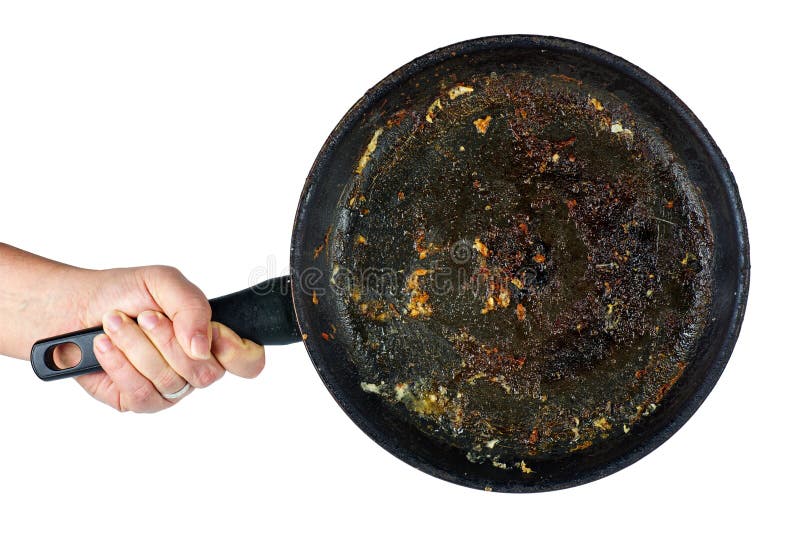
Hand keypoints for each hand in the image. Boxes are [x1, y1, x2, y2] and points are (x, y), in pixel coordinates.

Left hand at [66, 266, 264, 411]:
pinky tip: (105, 345)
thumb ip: (193, 307)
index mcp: (212, 337)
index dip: (237, 353)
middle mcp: (195, 366)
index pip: (249, 361)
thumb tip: (202, 346)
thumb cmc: (123, 292)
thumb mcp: (163, 282)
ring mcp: (169, 386)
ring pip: (170, 381)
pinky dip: (120, 364)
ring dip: (137, 346)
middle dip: (169, 340)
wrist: (75, 306)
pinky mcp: (138, 401)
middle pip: (206, 373)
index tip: (212, 333)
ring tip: (114, 324)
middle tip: (145, 316)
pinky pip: (142, 394)